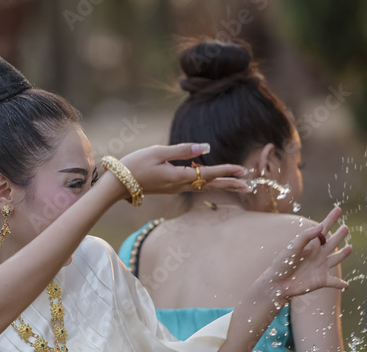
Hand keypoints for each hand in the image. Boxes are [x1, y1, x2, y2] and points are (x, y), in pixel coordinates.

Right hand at [119, 144, 248, 194]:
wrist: (117, 184)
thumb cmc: (134, 165)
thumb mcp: (158, 152)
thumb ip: (182, 150)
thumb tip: (205, 147)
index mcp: (178, 177)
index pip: (208, 174)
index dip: (226, 170)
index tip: (243, 169)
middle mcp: (179, 185)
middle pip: (210, 185)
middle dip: (229, 184)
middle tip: (248, 185)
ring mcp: (175, 189)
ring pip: (203, 187)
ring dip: (221, 185)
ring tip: (236, 185)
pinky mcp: (170, 188)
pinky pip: (194, 186)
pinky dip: (207, 184)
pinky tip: (211, 181)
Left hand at [266, 206, 351, 300]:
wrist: (277, 283)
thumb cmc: (283, 263)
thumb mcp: (293, 247)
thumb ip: (306, 236)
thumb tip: (320, 227)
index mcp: (311, 245)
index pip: (323, 229)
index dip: (331, 219)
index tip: (338, 208)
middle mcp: (318, 255)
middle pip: (332, 243)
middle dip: (339, 235)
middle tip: (345, 227)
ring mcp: (321, 267)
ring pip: (336, 259)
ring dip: (343, 254)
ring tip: (349, 248)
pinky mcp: (321, 280)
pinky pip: (334, 282)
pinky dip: (341, 284)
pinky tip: (346, 286)